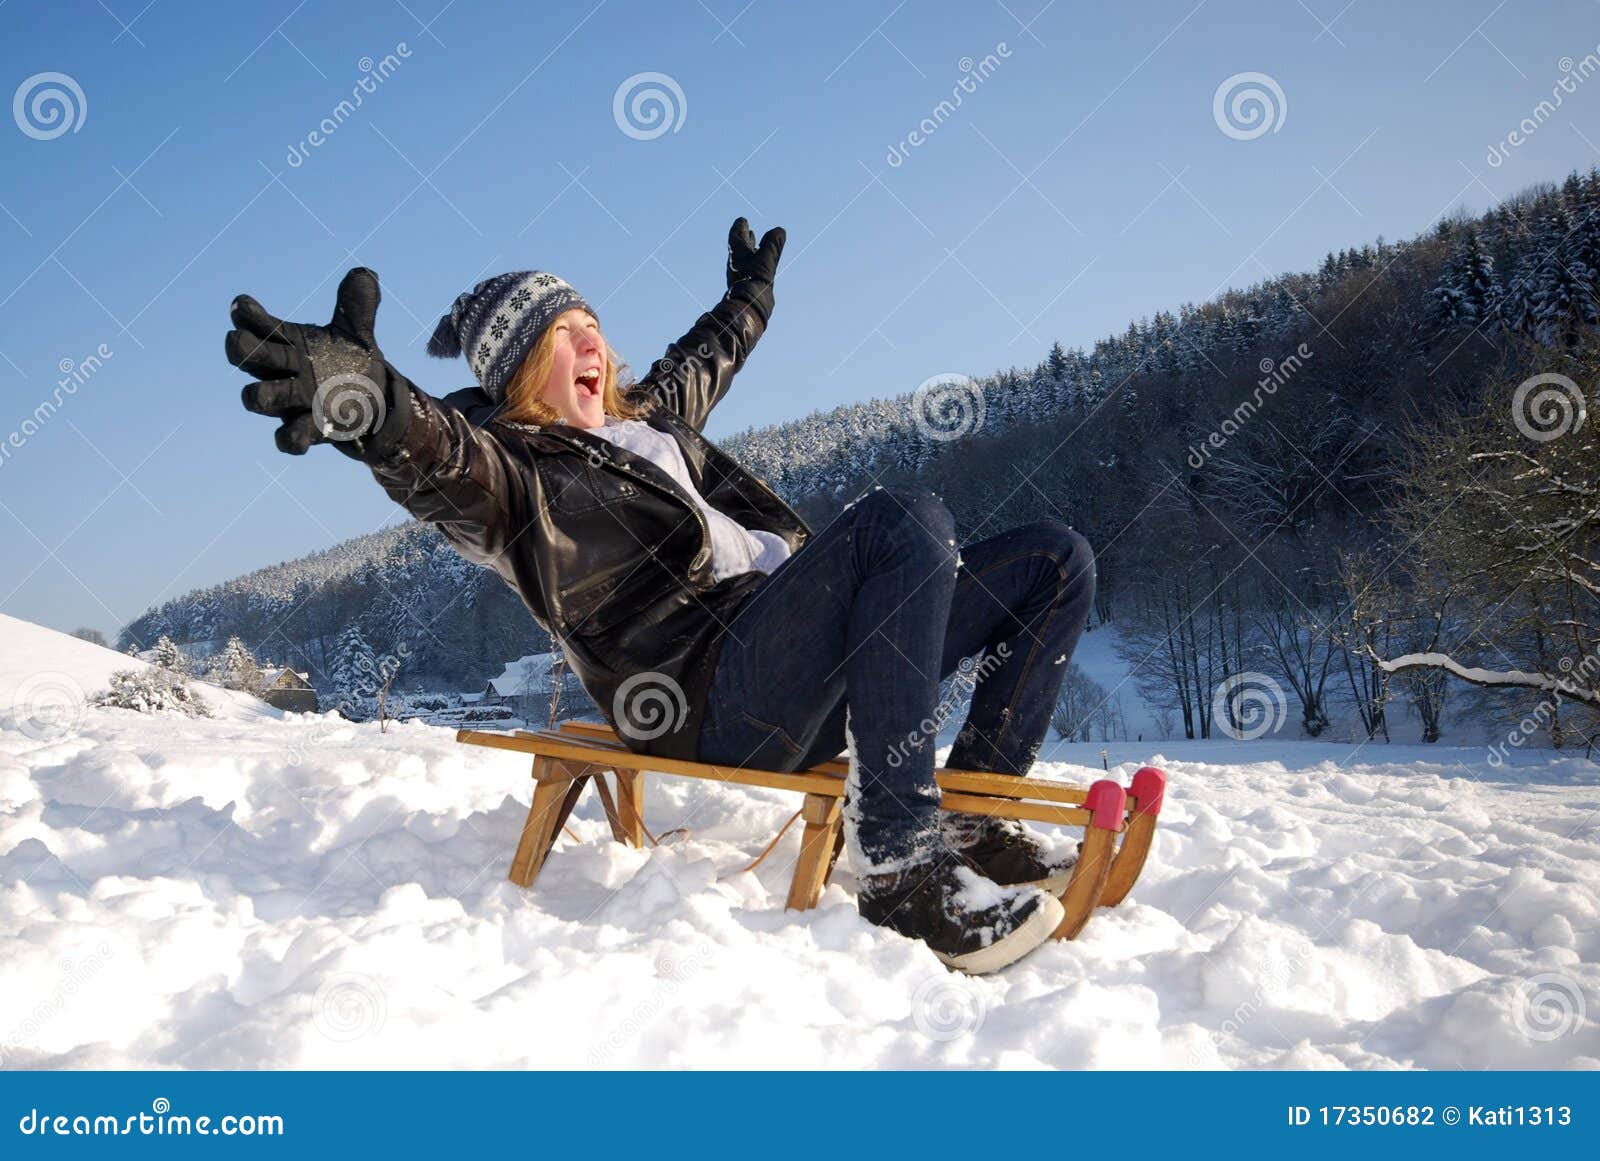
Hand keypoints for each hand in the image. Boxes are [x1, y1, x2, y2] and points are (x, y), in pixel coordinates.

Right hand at [226, 267, 408, 457]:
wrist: (375, 403)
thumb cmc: (349, 363)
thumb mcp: (357, 333)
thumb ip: (358, 306)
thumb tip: (365, 274)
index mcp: (288, 342)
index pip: (255, 324)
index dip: (245, 315)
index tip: (243, 305)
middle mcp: (282, 370)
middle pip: (244, 357)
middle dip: (240, 350)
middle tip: (241, 343)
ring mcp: (292, 401)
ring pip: (256, 398)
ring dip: (259, 394)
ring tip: (271, 391)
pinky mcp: (307, 430)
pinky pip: (286, 438)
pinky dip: (290, 438)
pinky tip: (301, 435)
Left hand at [725, 216, 784, 319]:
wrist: (747, 306)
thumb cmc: (754, 281)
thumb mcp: (766, 259)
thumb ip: (773, 244)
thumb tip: (779, 230)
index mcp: (737, 253)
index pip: (736, 235)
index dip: (740, 227)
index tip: (742, 220)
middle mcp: (735, 263)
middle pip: (739, 246)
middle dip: (745, 237)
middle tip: (748, 230)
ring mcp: (739, 274)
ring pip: (743, 258)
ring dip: (748, 250)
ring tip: (753, 245)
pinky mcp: (743, 285)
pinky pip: (747, 269)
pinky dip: (751, 263)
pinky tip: (757, 268)